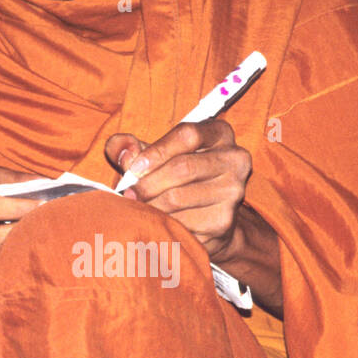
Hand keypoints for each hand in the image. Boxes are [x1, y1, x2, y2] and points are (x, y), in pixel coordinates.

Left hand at [105, 120, 251, 261]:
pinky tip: (155, 222)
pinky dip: (162, 224)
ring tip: (137, 208)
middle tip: (128, 194)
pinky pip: (181, 223)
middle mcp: (234, 159)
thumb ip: (131, 147)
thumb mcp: (156, 155)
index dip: (157, 151)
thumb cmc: (178, 178)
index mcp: (219, 134)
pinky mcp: (224, 221)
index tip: (134, 168)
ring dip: (150, 205)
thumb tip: (123, 151)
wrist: (210, 217)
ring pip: (178, 198)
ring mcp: (232, 191)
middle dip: (148, 182)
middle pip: (183, 168)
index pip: (187, 135)